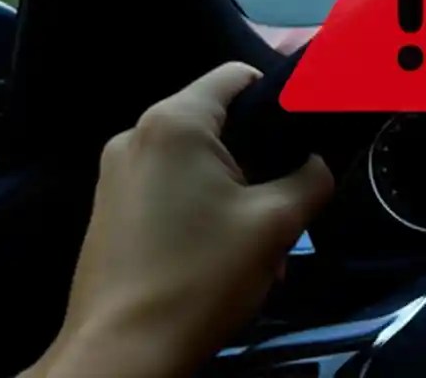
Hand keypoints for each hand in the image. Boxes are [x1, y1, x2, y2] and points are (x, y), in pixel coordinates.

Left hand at [23, 62, 334, 377]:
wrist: (123, 353)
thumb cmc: (200, 277)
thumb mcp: (275, 225)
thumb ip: (310, 179)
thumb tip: (316, 165)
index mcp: (173, 122)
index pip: (236, 75)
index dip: (280, 95)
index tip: (307, 133)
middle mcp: (136, 135)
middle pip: (217, 124)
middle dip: (258, 161)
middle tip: (286, 207)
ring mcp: (115, 174)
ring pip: (194, 163)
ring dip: (234, 194)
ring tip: (257, 246)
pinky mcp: (109, 211)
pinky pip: (168, 190)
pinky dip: (200, 211)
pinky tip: (220, 257)